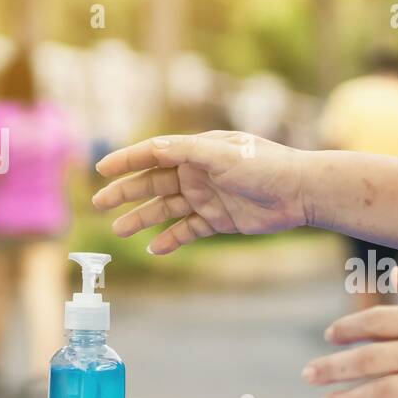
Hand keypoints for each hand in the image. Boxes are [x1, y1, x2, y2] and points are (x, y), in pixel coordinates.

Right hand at [92, 131, 306, 254]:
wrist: (299, 191)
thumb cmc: (265, 165)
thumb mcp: (223, 154)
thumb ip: (187, 151)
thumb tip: (154, 149)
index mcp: (196, 151)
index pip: (152, 154)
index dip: (125, 161)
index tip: (100, 170)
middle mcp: (197, 172)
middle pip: (152, 183)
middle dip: (125, 192)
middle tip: (98, 204)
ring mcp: (206, 197)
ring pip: (166, 209)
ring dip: (142, 218)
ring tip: (119, 229)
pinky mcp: (218, 220)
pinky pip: (187, 230)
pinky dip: (171, 239)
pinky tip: (154, 248)